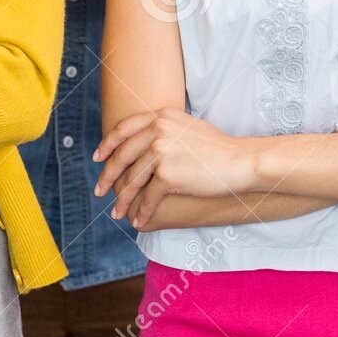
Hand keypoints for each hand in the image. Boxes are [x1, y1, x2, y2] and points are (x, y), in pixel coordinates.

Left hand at [91, 108, 256, 227]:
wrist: (240, 162)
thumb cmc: (218, 148)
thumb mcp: (187, 127)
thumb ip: (164, 129)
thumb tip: (142, 142)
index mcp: (161, 116)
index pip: (124, 128)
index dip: (107, 144)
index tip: (98, 158)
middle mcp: (158, 130)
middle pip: (122, 156)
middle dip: (108, 176)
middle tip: (99, 190)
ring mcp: (162, 152)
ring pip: (132, 180)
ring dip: (123, 199)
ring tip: (117, 213)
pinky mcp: (168, 175)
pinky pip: (148, 197)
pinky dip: (142, 211)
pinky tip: (139, 220)